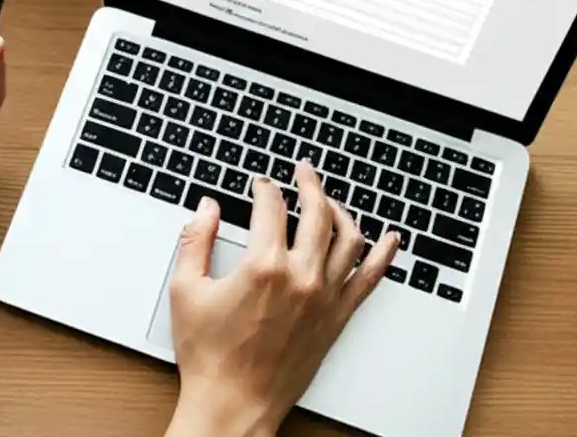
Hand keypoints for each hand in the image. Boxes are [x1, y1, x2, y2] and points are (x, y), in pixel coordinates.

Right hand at [166, 161, 400, 435]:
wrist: (233, 404)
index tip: (261, 184)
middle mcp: (300, 277)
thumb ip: (195, 241)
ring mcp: (324, 297)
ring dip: (340, 210)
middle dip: (309, 183)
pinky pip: (370, 279)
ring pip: (347, 238)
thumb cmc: (209, 356)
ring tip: (330, 200)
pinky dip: (383, 254)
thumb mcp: (186, 291)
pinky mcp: (337, 318)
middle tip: (303, 172)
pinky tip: (389, 239)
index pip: (271, 207)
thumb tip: (207, 208)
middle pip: (315, 212)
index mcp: (262, 266)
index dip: (265, 188)